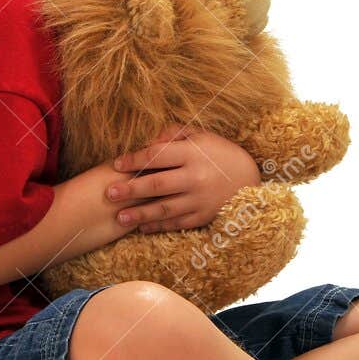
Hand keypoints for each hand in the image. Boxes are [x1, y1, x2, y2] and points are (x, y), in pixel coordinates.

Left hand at [105, 125, 261, 232]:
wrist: (250, 180)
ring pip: (165, 208)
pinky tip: (141, 226)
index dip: (135, 160)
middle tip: (109, 193)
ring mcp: (200, 199)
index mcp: (193, 154)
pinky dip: (159, 225)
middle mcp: (195, 177)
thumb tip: (150, 140)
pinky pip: (177, 223)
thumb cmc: (219, 153)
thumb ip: (174, 133)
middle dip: (131, 189)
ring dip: (140, 213)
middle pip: (157, 185)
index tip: (116, 164)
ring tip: (119, 217)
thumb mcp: (201, 136)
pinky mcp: (203, 216)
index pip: (157, 156)